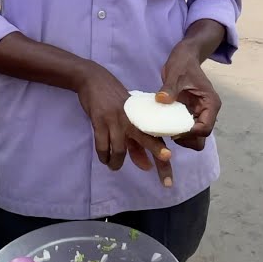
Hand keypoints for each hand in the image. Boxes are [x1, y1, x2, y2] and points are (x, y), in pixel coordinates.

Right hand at [76, 63, 173, 186]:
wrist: (94, 80)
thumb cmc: (114, 101)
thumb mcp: (128, 119)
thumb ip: (136, 143)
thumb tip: (146, 166)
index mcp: (142, 117)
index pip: (156, 136)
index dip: (161, 151)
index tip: (169, 160)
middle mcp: (132, 119)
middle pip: (147, 141)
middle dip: (158, 160)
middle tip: (165, 181)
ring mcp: (116, 119)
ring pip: (120, 149)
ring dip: (116, 162)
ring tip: (114, 166)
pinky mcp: (100, 120)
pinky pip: (102, 145)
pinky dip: (103, 156)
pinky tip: (104, 159)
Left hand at [158, 41, 221, 151]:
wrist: (184, 57)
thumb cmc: (183, 63)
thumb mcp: (175, 73)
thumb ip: (169, 87)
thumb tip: (162, 99)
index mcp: (210, 103)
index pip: (205, 128)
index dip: (190, 133)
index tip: (173, 130)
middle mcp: (207, 112)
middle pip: (201, 138)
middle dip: (186, 140)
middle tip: (168, 133)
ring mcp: (199, 114)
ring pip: (194, 138)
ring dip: (181, 138)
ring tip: (164, 130)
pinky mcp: (189, 115)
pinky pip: (185, 130)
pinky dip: (176, 132)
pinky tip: (163, 126)